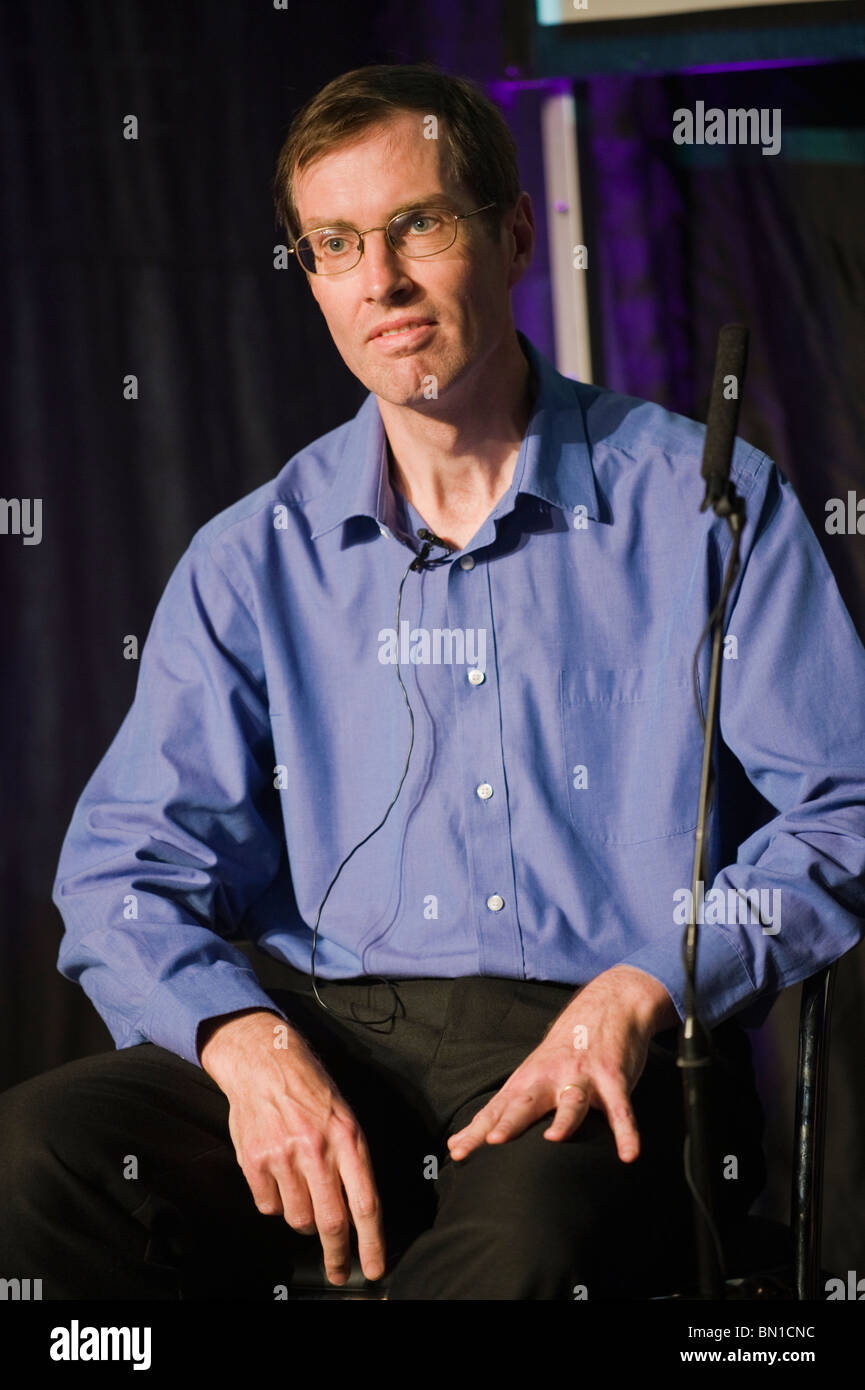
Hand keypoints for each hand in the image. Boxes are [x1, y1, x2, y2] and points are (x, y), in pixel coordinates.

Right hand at [200, 1010, 384, 1286]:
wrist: (264, 1061)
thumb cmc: (310, 1088)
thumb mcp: (345, 1115)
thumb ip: (353, 1159)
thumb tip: (360, 1209)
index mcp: (348, 1138)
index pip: (366, 1203)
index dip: (372, 1243)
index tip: (374, 1268)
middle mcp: (317, 1150)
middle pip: (332, 1221)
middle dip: (338, 1255)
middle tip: (340, 1271)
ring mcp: (283, 1156)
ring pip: (298, 1218)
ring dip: (304, 1220)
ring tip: (303, 1196)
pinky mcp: (254, 1161)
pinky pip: (268, 1206)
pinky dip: (275, 1203)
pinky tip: (278, 1180)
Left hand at [446, 966, 677, 1164]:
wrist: (609, 1004)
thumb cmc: (566, 1049)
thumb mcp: (533, 1073)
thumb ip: (505, 1107)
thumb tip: (463, 1140)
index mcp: (528, 1079)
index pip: (497, 1109)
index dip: (476, 1131)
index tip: (457, 1153)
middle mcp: (551, 1076)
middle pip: (526, 1102)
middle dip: (509, 1121)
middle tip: (493, 1140)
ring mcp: (583, 1076)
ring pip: (572, 1101)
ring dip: (564, 1120)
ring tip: (554, 1138)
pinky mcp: (613, 1078)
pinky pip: (621, 1110)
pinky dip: (626, 1133)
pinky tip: (628, 1154)